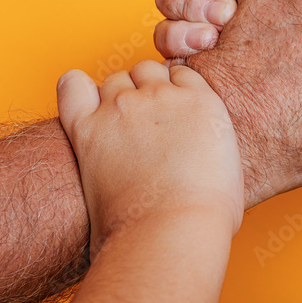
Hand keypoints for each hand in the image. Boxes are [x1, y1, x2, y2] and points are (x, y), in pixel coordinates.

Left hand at [56, 61, 243, 255]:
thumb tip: (201, 159)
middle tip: (142, 125)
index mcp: (203, 103)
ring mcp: (124, 107)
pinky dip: (75, 89)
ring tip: (116, 130)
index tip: (169, 114)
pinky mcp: (88, 127)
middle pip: (146, 71)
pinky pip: (72, 86)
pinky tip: (82, 107)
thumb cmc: (203, 216)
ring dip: (114, 97)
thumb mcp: (229, 172)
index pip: (181, 74)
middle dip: (143, 91)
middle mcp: (163, 95)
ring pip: (114, 79)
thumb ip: (213, 149)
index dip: (173, 92)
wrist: (171, 232)